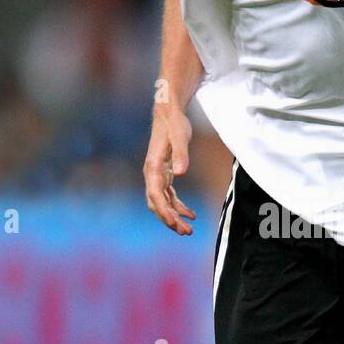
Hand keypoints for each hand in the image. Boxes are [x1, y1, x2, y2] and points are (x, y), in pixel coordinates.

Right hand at [143, 105, 196, 235]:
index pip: (156, 195)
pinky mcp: (164, 173)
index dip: (165, 212)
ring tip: (188, 229)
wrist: (168, 111)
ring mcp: (157, 175)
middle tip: (185, 232)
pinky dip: (178, 206)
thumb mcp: (180, 136)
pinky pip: (169, 196)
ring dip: (174, 216)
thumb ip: (180, 154)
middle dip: (169, 219)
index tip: (176, 223)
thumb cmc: (174, 123)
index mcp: (153, 167)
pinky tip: (191, 214)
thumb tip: (181, 172)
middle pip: (157, 204)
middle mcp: (152, 174)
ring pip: (163, 202)